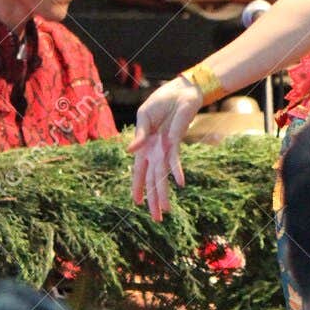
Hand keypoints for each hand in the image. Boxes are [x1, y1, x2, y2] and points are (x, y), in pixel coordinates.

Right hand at [128, 77, 202, 220]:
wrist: (181, 91)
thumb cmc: (161, 102)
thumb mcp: (144, 117)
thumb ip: (138, 135)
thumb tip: (129, 152)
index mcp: (144, 146)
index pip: (138, 171)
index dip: (137, 187)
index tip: (136, 203)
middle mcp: (155, 151)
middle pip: (152, 180)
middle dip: (153, 200)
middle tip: (157, 219)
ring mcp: (165, 148)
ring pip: (162, 176)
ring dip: (163, 193)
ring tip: (166, 211)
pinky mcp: (176, 141)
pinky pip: (175, 159)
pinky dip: (176, 170)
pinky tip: (180, 183)